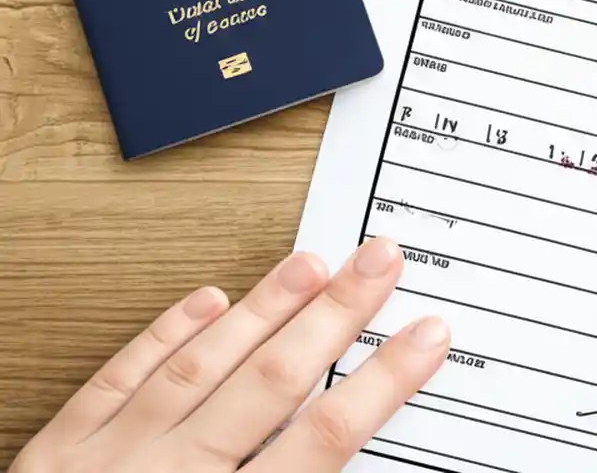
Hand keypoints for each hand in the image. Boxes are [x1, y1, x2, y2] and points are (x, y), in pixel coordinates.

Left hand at [11, 239, 447, 472]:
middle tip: (378, 262)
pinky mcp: (55, 455)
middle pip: (271, 383)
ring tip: (309, 264)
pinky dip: (162, 337)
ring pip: (199, 367)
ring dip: (262, 310)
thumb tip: (341, 465)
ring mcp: (107, 462)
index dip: (382, 382)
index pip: (323, 439)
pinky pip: (115, 380)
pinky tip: (204, 300)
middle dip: (336, 316)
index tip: (425, 337)